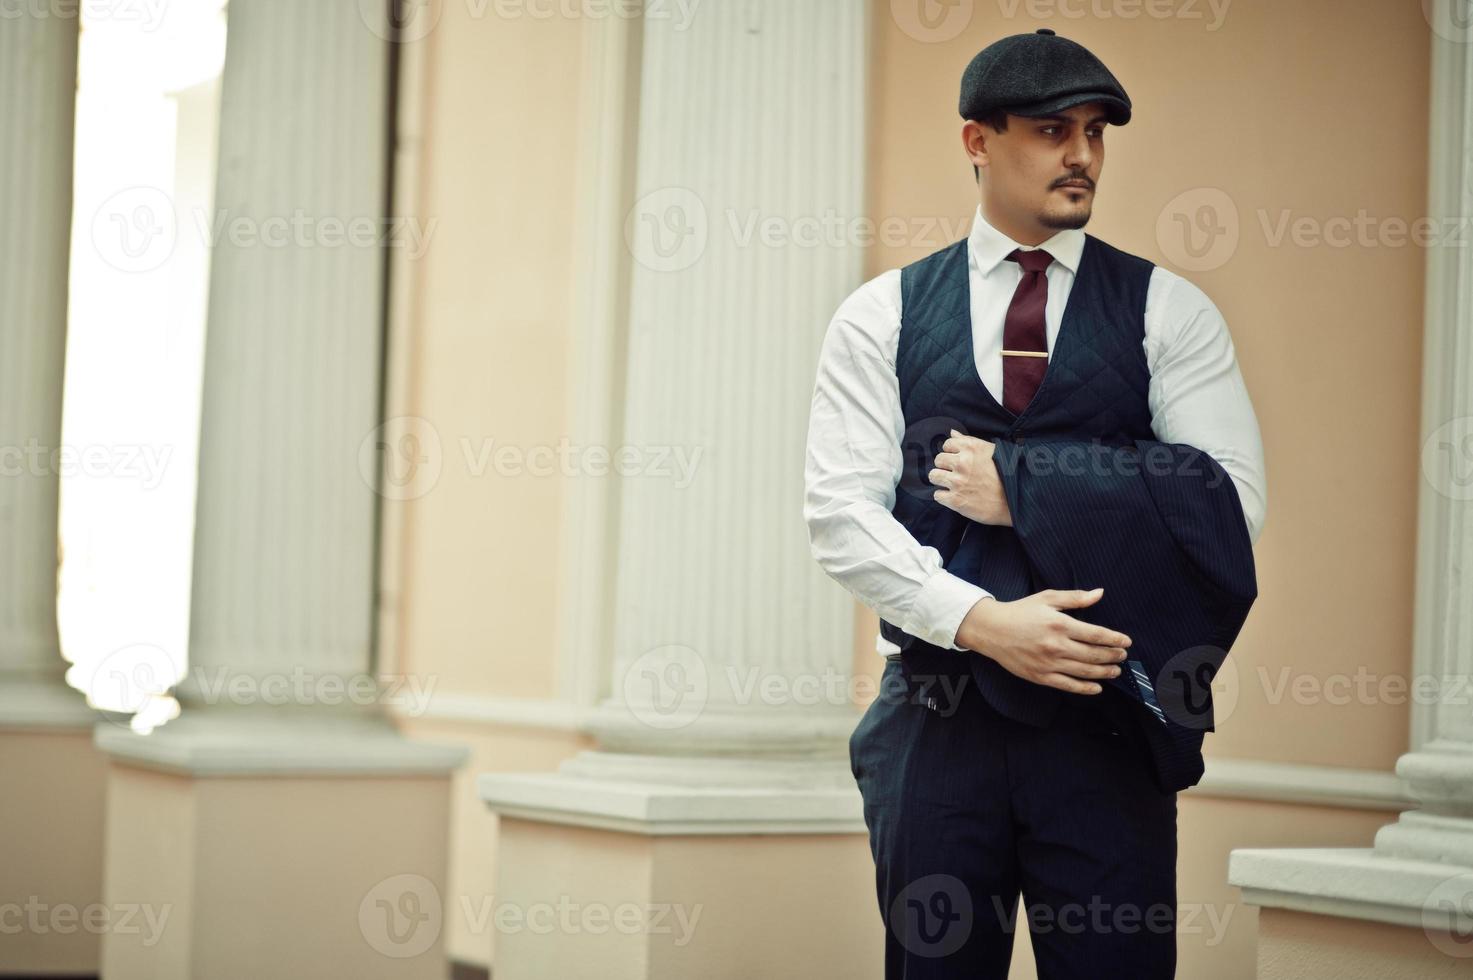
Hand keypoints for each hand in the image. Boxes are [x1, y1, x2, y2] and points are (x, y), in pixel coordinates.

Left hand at [930, 429, 1011, 525]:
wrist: (1015, 501)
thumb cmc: (1007, 475)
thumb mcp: (991, 451)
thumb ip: (968, 441)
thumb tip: (952, 433)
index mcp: (971, 448)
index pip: (947, 444)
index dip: (952, 453)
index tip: (959, 460)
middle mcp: (962, 462)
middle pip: (938, 460)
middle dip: (945, 466)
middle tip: (956, 473)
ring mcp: (957, 481)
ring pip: (933, 476)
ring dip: (941, 480)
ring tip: (954, 485)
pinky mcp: (955, 500)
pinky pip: (937, 495)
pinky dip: (944, 497)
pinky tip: (955, 496)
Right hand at [955, 588, 1131, 694]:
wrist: (991, 630)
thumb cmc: (1020, 612)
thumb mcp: (1047, 598)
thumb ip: (1075, 597)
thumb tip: (1099, 593)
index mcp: (1060, 624)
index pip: (1096, 635)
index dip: (1115, 639)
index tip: (1126, 641)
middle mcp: (1056, 646)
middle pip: (1094, 655)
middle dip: (1113, 655)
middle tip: (1123, 655)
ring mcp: (1048, 663)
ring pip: (1085, 672)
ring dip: (1105, 672)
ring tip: (1116, 670)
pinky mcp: (1041, 676)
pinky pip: (1069, 685)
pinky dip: (1086, 688)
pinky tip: (1098, 687)